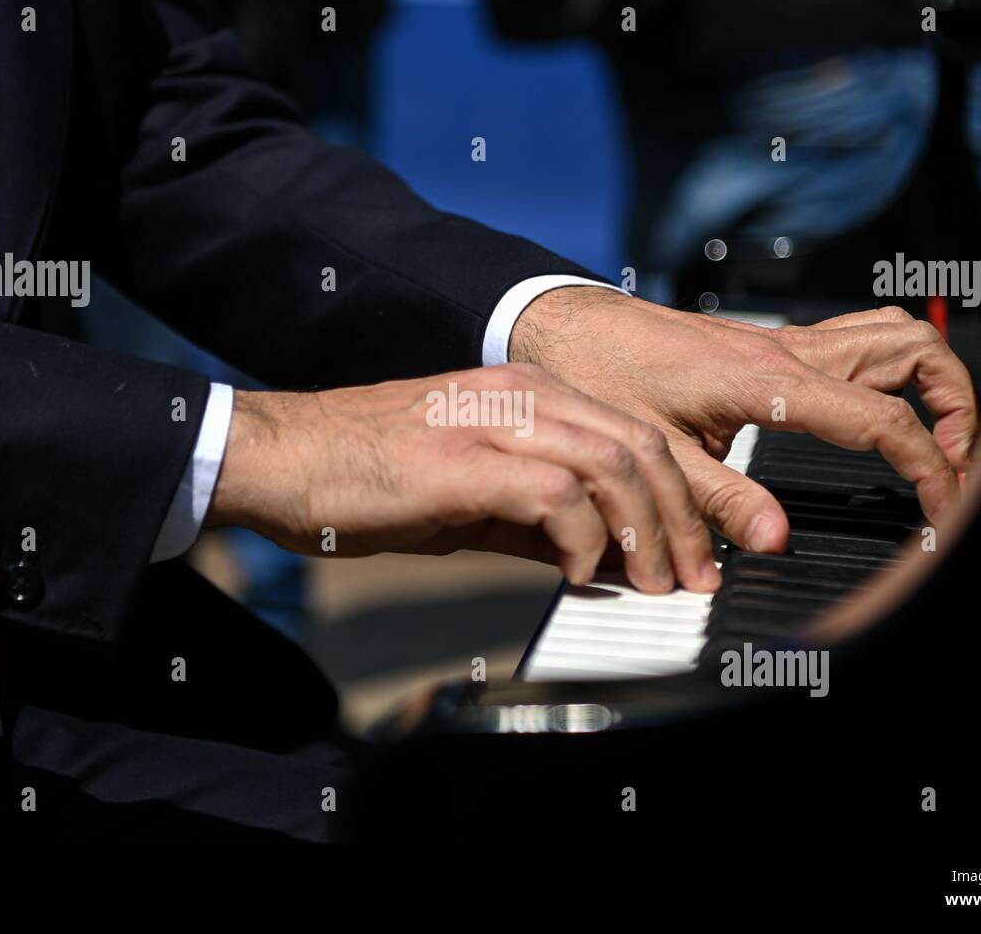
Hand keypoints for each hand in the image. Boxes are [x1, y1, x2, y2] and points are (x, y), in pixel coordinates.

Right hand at [206, 366, 720, 592]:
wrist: (284, 458)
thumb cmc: (369, 476)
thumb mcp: (473, 493)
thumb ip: (541, 519)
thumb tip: (605, 560)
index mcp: (530, 394)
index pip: (636, 435)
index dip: (680, 497)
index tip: (696, 553)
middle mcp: (523, 394)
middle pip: (642, 446)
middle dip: (681, 520)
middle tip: (692, 579)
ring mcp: (493, 420)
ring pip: (614, 464)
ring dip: (644, 534)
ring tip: (652, 586)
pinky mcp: (464, 459)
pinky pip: (557, 495)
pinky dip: (584, 541)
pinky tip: (580, 576)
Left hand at [510, 287, 976, 553]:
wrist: (566, 327)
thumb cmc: (602, 376)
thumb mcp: (656, 452)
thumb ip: (719, 501)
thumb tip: (774, 540)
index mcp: (769, 380)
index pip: (881, 420)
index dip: (927, 466)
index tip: (940, 507)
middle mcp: (789, 350)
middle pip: (915, 351)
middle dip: (956, 405)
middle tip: (951, 463)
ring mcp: (785, 340)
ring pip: (894, 334)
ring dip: (931, 379)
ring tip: (932, 438)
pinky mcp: (772, 343)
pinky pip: (857, 339)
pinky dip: (892, 368)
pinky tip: (879, 410)